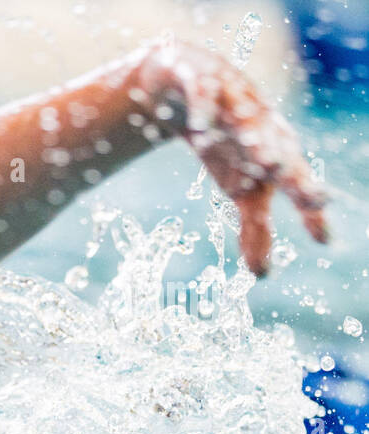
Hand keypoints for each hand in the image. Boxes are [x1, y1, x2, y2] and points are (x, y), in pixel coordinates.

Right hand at [137, 37, 328, 275]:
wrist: (186, 82)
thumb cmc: (223, 140)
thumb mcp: (238, 187)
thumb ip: (254, 229)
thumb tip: (262, 276)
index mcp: (275, 154)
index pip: (298, 185)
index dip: (310, 211)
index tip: (323, 241)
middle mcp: (261, 128)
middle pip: (284, 152)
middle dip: (298, 176)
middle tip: (315, 200)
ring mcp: (233, 102)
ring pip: (250, 120)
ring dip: (259, 140)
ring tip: (267, 163)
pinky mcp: (200, 81)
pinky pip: (203, 94)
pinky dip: (203, 110)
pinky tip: (200, 127)